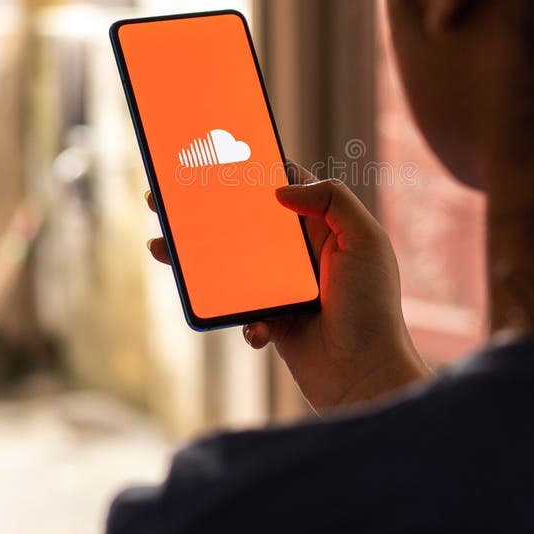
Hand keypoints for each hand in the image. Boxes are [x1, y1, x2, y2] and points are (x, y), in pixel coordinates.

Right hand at [145, 164, 428, 413]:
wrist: (366, 376)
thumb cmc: (373, 307)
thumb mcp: (366, 241)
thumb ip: (333, 200)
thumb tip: (279, 190)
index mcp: (322, 227)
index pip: (281, 188)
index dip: (248, 171)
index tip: (213, 156)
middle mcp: (299, 253)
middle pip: (244, 222)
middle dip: (206, 210)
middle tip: (164, 198)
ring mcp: (281, 287)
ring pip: (230, 264)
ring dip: (195, 258)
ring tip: (160, 247)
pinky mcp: (270, 319)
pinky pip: (239, 311)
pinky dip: (239, 318)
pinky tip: (256, 330)